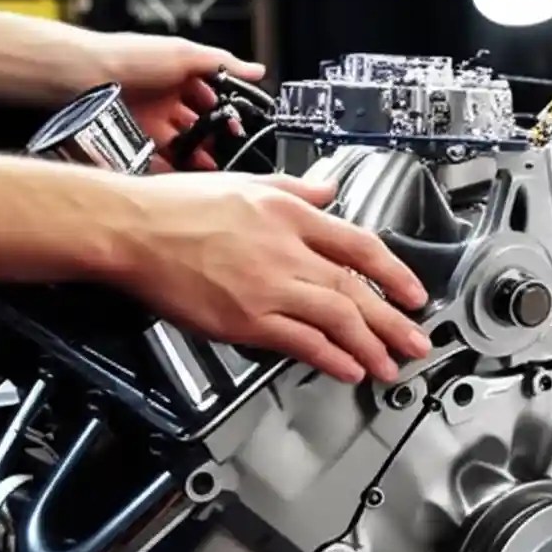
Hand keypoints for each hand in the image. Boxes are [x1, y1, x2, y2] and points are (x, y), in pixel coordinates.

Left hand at [90, 32, 263, 171]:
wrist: (84, 75)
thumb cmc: (131, 57)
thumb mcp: (184, 54)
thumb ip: (223, 64)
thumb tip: (256, 70)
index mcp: (179, 75)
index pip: (210, 96)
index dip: (226, 112)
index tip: (238, 127)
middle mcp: (164, 98)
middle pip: (197, 123)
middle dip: (213, 140)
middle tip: (227, 154)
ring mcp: (149, 118)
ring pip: (180, 143)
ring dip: (195, 157)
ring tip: (210, 172)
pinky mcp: (133, 137)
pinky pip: (156, 157)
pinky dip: (170, 169)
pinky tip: (182, 179)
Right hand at [110, 172, 431, 383]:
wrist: (133, 229)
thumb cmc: (177, 207)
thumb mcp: (247, 183)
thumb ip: (296, 189)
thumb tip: (328, 191)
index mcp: (291, 214)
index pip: (361, 246)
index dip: (394, 273)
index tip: (414, 293)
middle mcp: (288, 251)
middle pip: (357, 290)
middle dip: (394, 321)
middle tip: (418, 341)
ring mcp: (269, 288)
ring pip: (338, 320)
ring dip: (372, 346)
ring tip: (391, 365)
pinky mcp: (247, 320)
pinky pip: (302, 343)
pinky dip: (332, 358)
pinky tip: (350, 369)